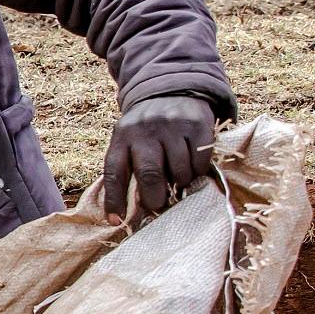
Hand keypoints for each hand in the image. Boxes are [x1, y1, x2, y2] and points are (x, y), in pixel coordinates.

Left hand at [99, 93, 217, 225]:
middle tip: (159, 207)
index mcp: (121, 137)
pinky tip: (192, 168)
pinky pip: (200, 160)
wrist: (172, 91)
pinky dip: (198, 172)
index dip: (115, 200)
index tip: (117, 222)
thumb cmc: (146, 130)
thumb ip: (127, 169)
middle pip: (150, 174)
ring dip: (179, 184)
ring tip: (177, 183)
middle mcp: (144, 130)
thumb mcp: (128, 141)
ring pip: (179, 170)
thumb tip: (123, 214)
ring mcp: (172, 125)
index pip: (114, 172)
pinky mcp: (197, 124)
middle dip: (154, 198)